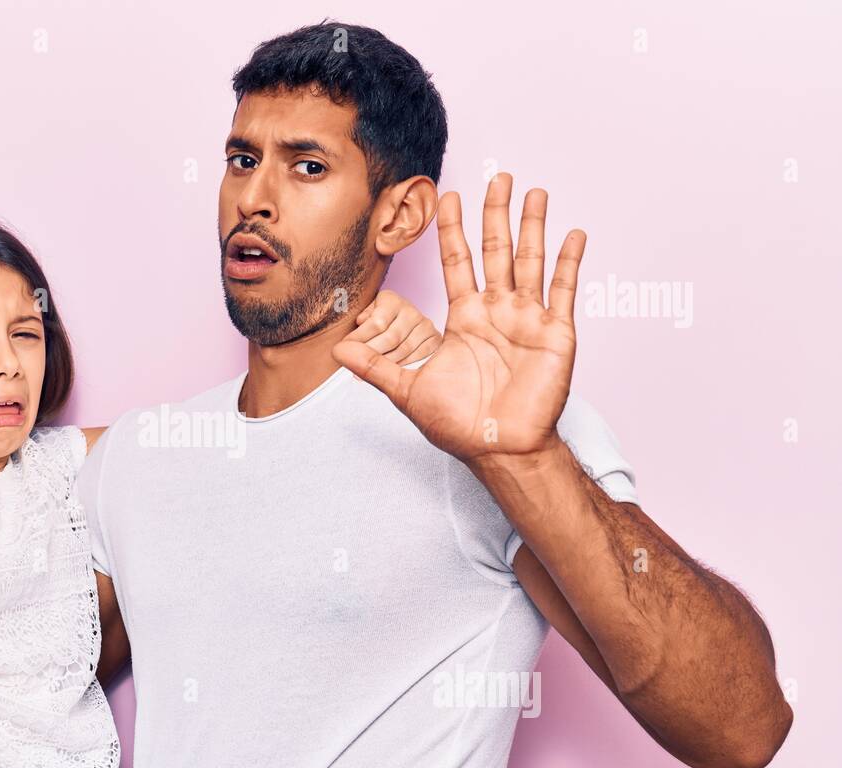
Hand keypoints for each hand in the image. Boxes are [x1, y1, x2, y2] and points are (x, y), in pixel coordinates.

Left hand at [333, 173, 581, 465]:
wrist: (498, 450)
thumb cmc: (457, 425)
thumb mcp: (407, 390)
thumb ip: (375, 366)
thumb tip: (335, 350)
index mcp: (464, 319)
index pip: (457, 261)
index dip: (452, 229)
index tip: (447, 195)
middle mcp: (496, 311)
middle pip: (496, 250)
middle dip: (496, 213)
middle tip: (499, 176)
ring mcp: (527, 319)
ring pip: (530, 261)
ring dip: (533, 225)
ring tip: (534, 191)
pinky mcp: (556, 334)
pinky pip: (563, 290)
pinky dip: (568, 262)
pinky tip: (573, 232)